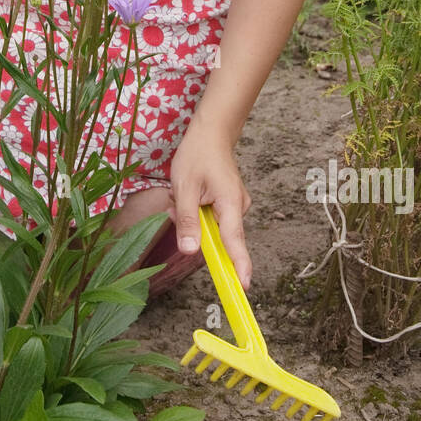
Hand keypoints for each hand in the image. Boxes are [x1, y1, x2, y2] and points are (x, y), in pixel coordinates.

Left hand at [168, 120, 252, 288]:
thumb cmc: (197, 156)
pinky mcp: (230, 203)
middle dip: (194, 229)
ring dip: (193, 218)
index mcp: (231, 204)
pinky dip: (198, 211)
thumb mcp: (184, 188)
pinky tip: (188, 194)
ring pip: (212, 227)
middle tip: (177, 206)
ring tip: (182, 195)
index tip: (243, 287)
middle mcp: (239, 208)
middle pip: (218, 237)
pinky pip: (213, 218)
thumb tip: (191, 251)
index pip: (234, 242)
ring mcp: (236, 206)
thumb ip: (188, 221)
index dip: (239, 266)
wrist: (211, 133)